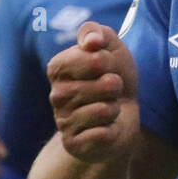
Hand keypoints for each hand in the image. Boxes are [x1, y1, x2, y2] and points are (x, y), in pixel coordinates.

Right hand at [46, 22, 139, 163]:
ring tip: (108, 108)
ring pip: (105, 110)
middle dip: (116, 86)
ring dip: (115, 108)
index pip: (94, 59)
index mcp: (58, 67)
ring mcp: (62, 122)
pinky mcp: (73, 145)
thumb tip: (92, 42)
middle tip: (110, 90)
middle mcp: (55, 95)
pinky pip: (102, 134)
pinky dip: (112, 130)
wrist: (122, 114)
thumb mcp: (110, 46)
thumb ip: (96, 33)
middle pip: (104, 84)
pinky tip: (105, 128)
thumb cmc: (112, 76)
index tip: (105, 66)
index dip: (110, 62)